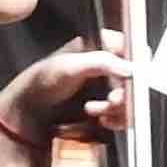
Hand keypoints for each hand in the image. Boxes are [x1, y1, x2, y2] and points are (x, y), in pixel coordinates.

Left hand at [0, 42, 131, 149]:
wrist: (28, 112)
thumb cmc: (41, 82)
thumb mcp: (68, 67)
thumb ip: (100, 62)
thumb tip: (130, 68)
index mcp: (98, 46)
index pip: (131, 48)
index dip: (137, 63)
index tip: (134, 78)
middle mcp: (106, 65)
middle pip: (135, 78)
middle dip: (126, 92)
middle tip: (112, 100)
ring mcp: (106, 86)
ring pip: (131, 98)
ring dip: (118, 108)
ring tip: (96, 110)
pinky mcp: (105, 106)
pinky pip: (123, 114)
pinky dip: (116, 119)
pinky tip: (102, 120)